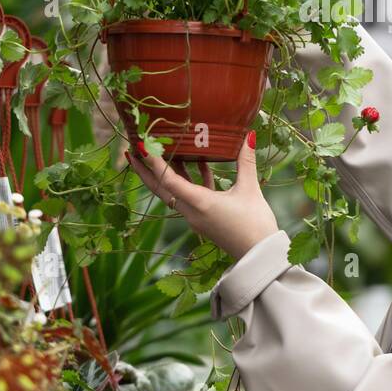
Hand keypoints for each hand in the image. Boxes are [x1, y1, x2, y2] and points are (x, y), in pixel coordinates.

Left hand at [125, 131, 278, 262]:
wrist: (259, 256)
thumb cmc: (255, 225)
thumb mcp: (250, 190)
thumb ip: (246, 161)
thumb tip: (248, 134)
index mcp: (199, 203)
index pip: (168, 180)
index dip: (153, 162)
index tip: (140, 146)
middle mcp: (191, 211)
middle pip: (160, 189)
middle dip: (145, 170)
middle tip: (132, 150)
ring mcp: (196, 217)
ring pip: (174, 192)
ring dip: (165, 173)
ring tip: (158, 152)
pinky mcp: (204, 219)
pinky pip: (189, 196)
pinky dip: (189, 180)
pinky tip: (198, 163)